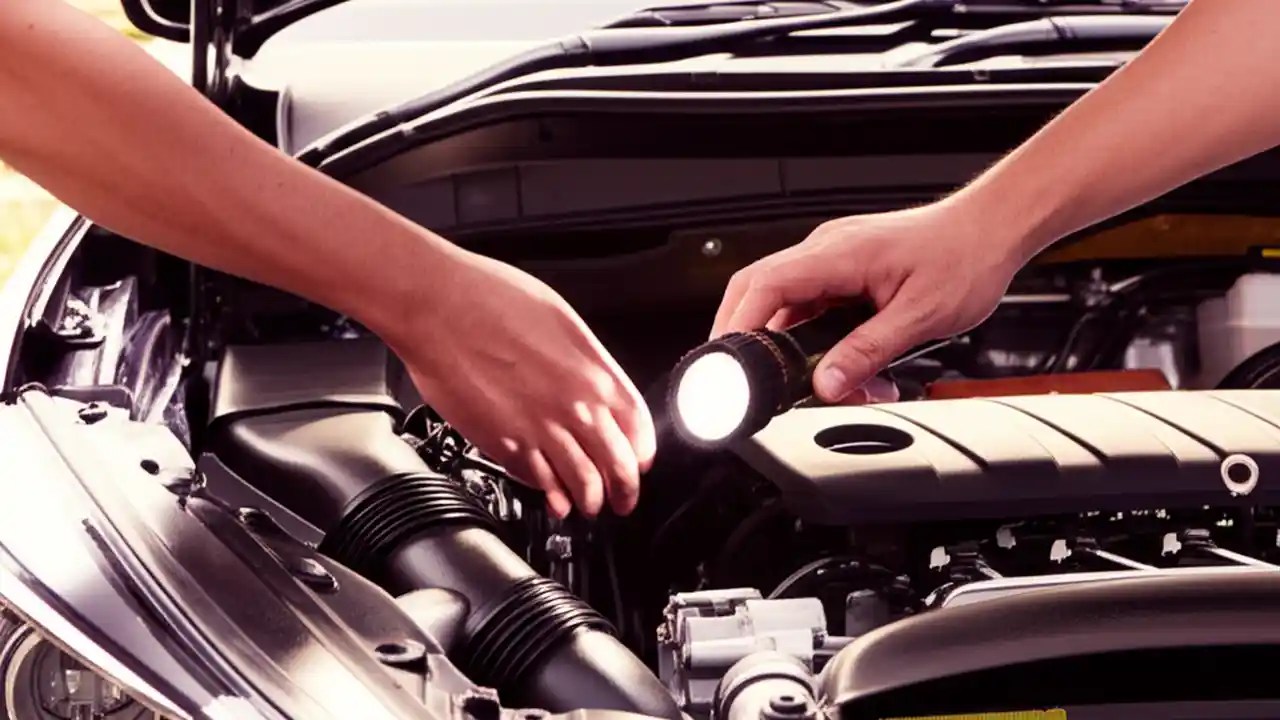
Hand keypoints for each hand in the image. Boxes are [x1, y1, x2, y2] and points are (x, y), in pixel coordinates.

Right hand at [396, 249, 654, 519]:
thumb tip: (594, 384)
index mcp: (596, 373)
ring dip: (589, 501)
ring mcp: (539, 431)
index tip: (640, 462)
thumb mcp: (561, 319)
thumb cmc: (490, 298)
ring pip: (581, 484)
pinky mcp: (504, 445)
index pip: (639, 429)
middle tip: (623, 500)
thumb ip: (585, 361)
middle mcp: (574, 408)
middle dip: (624, 491)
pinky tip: (553, 499)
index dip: (642, 453)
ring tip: (588, 506)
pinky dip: (551, 496)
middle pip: (617, 467)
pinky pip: (539, 482)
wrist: (438, 307)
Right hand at [711, 200, 1023, 402]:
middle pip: (759, 291)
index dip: (736, 325)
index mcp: (837, 254)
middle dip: (745, 337)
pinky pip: (813, 305)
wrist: (994, 229)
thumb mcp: (919, 317)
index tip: (726, 361)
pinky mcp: (846, 270)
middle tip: (743, 378)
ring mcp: (834, 259)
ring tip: (822, 383)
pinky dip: (815, 339)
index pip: (763, 285)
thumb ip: (868, 353)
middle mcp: (827, 251)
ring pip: (787, 304)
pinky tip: (842, 364)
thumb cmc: (965, 257)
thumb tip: (827, 385)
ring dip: (791, 346)